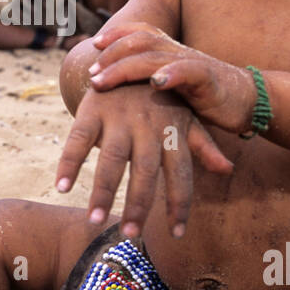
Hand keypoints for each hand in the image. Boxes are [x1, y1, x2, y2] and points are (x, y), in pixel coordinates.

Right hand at [54, 79, 232, 239]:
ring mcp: (118, 117)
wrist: (128, 55)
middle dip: (138, 204)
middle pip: (144, 171)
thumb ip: (203, 145)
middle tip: (130, 235)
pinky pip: (78, 140)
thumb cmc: (161, 96)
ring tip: (96, 221)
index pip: (179, 174)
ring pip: (111, 159)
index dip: (179, 205)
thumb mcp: (186, 116)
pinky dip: (68, 164)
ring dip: (102, 192)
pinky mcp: (92, 109)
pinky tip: (62, 188)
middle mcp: (147, 126)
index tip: (177, 234)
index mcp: (172, 131)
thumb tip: (227, 170)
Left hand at [87, 23, 257, 135]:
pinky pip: (187, 71)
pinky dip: (170, 75)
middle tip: (91, 73)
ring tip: (104, 80)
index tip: (93, 44)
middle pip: (139, 41)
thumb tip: (116, 88)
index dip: (115, 33)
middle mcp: (177, 51)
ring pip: (153, 56)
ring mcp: (192, 62)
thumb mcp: (173, 84)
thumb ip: (149, 80)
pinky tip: (155, 83)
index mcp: (169, 49)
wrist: (247, 99)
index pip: (139, 32)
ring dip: (125, 68)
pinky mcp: (208, 79)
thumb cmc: (205, 95)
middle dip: (111, 54)